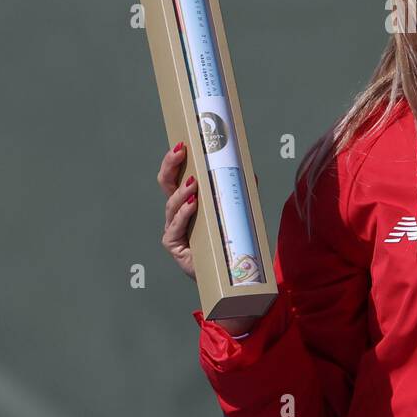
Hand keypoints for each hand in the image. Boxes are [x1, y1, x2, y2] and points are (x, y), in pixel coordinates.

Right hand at [157, 143, 258, 337]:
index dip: (175, 159)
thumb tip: (250, 174)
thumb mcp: (236, 212)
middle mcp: (176, 212)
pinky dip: (184, 215)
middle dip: (171, 165)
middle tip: (180, 151)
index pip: (176, 175)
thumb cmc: (228, 240)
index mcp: (188, 200)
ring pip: (171, 205)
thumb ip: (239, 194)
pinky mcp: (175, 246)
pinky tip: (192, 205)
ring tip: (194, 183)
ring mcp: (173, 229)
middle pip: (166, 184)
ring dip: (182, 192)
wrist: (228, 274)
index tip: (182, 142)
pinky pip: (175, 228)